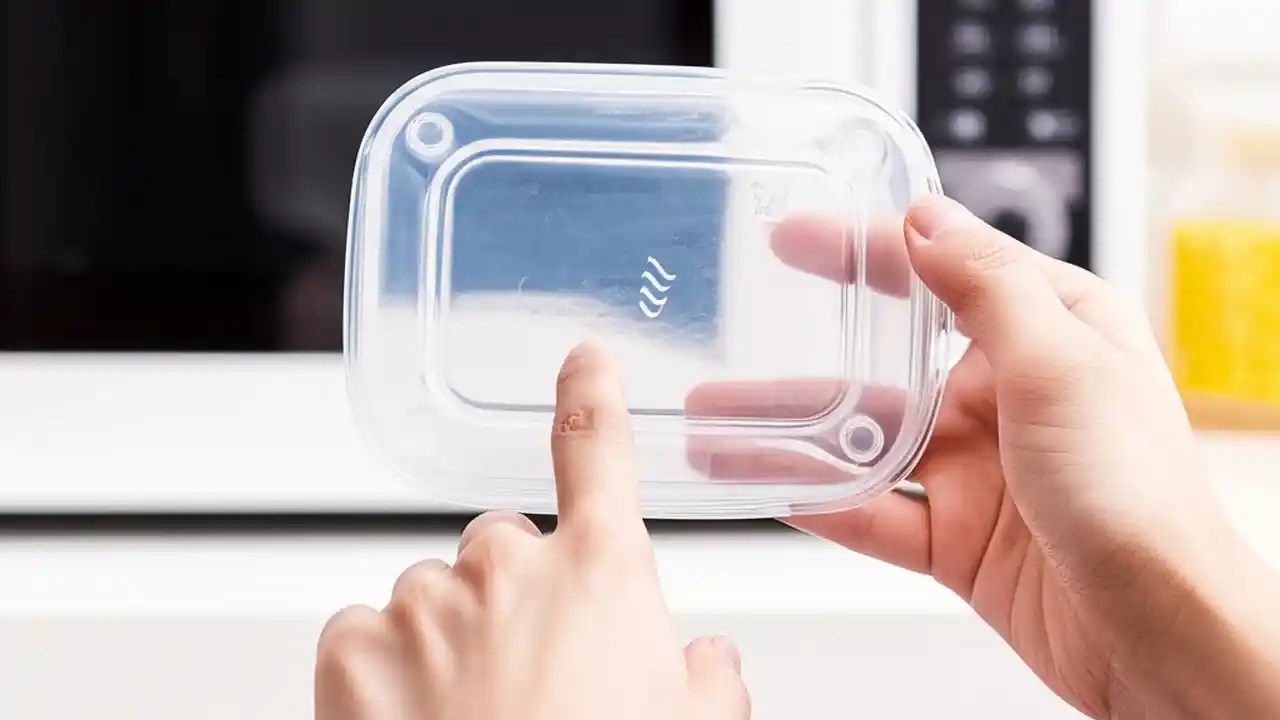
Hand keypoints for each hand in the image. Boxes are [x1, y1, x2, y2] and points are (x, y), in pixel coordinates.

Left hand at [315, 342, 749, 719]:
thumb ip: (709, 683)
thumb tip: (709, 661)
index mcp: (600, 575)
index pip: (598, 455)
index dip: (592, 397)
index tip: (584, 359)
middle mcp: (508, 569)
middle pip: (503, 546)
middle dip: (513, 594)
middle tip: (527, 677)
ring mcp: (423, 603)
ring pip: (432, 594)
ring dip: (447, 637)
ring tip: (470, 717)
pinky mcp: (350, 647)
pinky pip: (364, 632)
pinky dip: (381, 670)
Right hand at [689, 196, 1279, 717]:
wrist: (1158, 631)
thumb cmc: (1139, 495)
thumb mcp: (1061, 363)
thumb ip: (986, 286)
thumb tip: (925, 219)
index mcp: (1048, 332)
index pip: (941, 271)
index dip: (864, 249)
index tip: (795, 237)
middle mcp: (1008, 394)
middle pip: (883, 368)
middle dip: (800, 366)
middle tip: (729, 356)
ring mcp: (980, 469)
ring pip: (865, 446)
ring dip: (791, 440)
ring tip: (717, 436)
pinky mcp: (960, 537)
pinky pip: (874, 513)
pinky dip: (823, 504)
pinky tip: (771, 491)